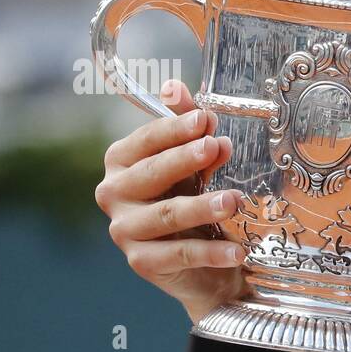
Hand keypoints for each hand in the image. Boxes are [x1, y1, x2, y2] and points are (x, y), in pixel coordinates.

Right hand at [95, 79, 247, 323]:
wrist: (202, 263)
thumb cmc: (192, 200)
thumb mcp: (194, 163)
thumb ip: (189, 129)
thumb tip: (173, 87)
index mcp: (122, 162)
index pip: (145, 140)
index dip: (174, 128)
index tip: (205, 119)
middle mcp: (114, 193)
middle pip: (151, 173)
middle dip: (185, 159)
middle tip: (215, 147)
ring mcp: (125, 230)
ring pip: (167, 214)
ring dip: (202, 207)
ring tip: (234, 201)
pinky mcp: (142, 262)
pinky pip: (180, 254)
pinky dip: (210, 252)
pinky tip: (236, 251)